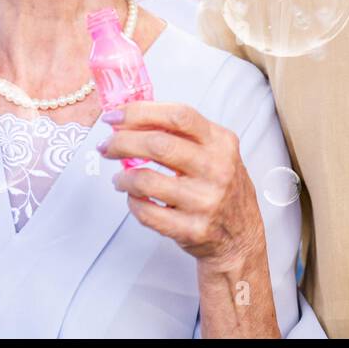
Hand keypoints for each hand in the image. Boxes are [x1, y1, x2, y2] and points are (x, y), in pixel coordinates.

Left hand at [100, 101, 266, 269]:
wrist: (241, 235)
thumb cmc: (221, 188)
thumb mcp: (215, 151)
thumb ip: (182, 134)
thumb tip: (132, 119)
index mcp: (221, 142)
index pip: (179, 116)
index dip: (141, 112)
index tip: (115, 117)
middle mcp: (217, 169)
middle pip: (159, 145)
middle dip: (122, 142)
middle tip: (107, 146)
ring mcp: (205, 200)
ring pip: (147, 181)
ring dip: (123, 177)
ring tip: (119, 178)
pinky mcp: (192, 229)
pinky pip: (147, 212)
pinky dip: (133, 202)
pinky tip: (134, 198)